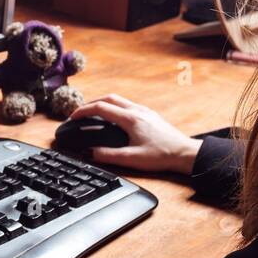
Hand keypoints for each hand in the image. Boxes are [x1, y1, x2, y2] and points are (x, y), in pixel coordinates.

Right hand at [70, 94, 201, 174]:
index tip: (73, 118)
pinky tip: (113, 118)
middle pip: (108, 98)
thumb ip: (108, 155)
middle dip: (91, 103)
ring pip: (118, 99)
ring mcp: (144, 111)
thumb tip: (90, 152)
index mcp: (131, 119)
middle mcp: (137, 110)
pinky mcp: (149, 115)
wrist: (184, 153)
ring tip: (93, 114)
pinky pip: (127, 104)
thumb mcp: (131, 159)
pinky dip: (114, 107)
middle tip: (80, 113)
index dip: (83, 111)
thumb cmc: (162, 156)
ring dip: (103, 103)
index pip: (100, 108)